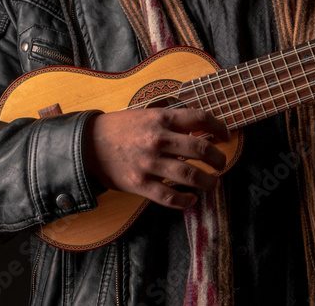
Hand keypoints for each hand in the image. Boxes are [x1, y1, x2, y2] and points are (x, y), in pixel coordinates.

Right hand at [82, 108, 230, 208]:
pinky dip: (184, 201)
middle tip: (222, 164)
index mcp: (161, 118)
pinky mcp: (140, 183)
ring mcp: (149, 163)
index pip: (199, 118)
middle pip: (201, 149)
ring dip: (207, 182)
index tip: (226, 136)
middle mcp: (158, 139)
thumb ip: (170, 119)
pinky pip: (169, 196)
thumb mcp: (145, 114)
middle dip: (218, 159)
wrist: (87, 145)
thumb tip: (199, 126)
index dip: (218, 127)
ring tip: (213, 183)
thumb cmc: (119, 128)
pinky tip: (191, 200)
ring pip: (190, 175)